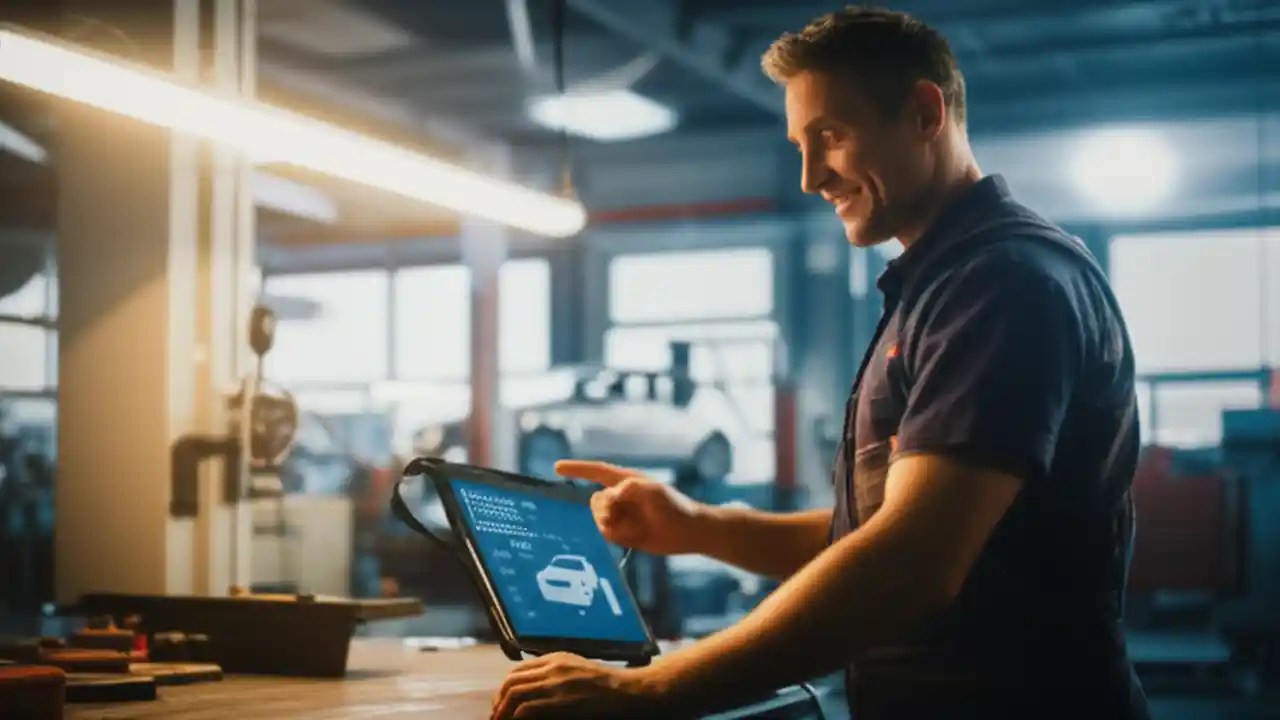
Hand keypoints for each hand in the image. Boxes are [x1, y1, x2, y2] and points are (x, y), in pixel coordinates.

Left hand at [490, 652, 668, 718]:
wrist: (631, 692)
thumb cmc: (611, 687)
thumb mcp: (581, 670)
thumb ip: (560, 674)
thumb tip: (538, 690)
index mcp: (556, 658)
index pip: (517, 671)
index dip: (505, 690)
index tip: (502, 706)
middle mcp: (552, 667)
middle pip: (510, 682)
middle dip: (499, 702)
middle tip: (497, 718)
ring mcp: (555, 683)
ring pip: (513, 695)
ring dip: (503, 712)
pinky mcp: (559, 701)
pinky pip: (525, 709)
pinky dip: (516, 718)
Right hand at [556, 460, 705, 555]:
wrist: (688, 531)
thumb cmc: (673, 506)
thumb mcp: (653, 491)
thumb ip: (628, 489)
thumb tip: (607, 498)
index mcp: (626, 481)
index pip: (596, 471)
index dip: (577, 469)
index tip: (556, 467)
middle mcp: (621, 497)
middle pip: (595, 500)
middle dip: (602, 509)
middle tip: (615, 514)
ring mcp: (622, 515)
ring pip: (598, 518)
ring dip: (609, 524)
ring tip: (631, 528)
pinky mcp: (625, 532)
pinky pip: (607, 533)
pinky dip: (615, 535)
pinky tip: (634, 537)